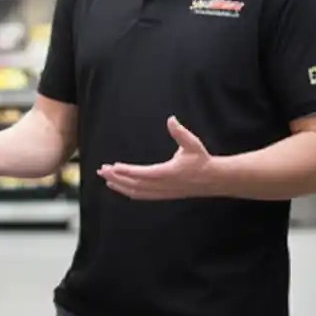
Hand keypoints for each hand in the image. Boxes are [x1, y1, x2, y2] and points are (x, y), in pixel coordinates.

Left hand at [98, 116, 216, 199]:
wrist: (213, 179)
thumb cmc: (201, 159)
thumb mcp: (192, 144)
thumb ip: (180, 132)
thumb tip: (171, 119)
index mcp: (169, 173)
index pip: (143, 174)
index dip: (127, 171)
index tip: (114, 166)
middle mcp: (164, 185)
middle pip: (135, 184)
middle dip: (117, 177)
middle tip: (102, 170)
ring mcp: (163, 192)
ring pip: (137, 192)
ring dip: (120, 186)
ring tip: (106, 178)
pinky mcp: (164, 195)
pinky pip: (143, 196)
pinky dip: (129, 192)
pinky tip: (120, 187)